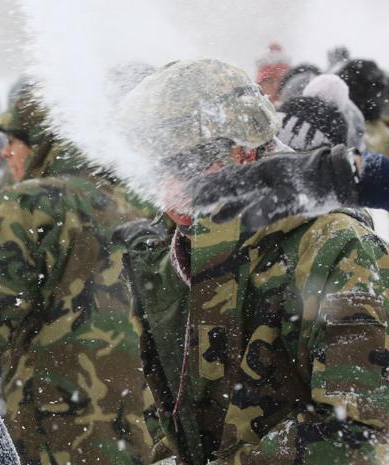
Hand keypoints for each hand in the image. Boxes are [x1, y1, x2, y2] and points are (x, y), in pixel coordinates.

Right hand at [187, 145, 358, 229]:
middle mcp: (262, 173)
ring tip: (205, 213)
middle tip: (187, 200)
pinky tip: (230, 218)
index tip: (189, 200)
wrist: (343, 175)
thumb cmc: (319, 187)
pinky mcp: (277, 187)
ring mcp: (269, 179)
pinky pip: (249, 196)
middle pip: (228, 182)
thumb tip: (243, 224)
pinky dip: (236, 205)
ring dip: (221, 201)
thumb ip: (268, 210)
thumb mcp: (295, 199)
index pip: (228, 183)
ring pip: (238, 189)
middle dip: (207, 193)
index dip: (208, 192)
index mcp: (262, 173)